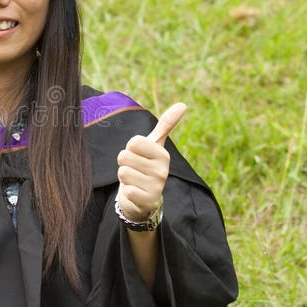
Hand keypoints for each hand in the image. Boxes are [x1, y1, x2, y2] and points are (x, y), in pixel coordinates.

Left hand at [116, 103, 186, 222]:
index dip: (130, 149)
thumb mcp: (154, 146)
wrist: (144, 199)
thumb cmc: (146, 166)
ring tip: (135, 181)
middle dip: (125, 164)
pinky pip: (127, 191)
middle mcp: (162, 171)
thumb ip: (165, 125)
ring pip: (123, 173)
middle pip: (124, 156)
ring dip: (124, 178)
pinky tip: (136, 194)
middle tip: (135, 170)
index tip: (138, 156)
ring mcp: (156, 187)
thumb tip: (183, 104)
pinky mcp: (148, 202)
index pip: (133, 141)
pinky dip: (127, 193)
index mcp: (163, 155)